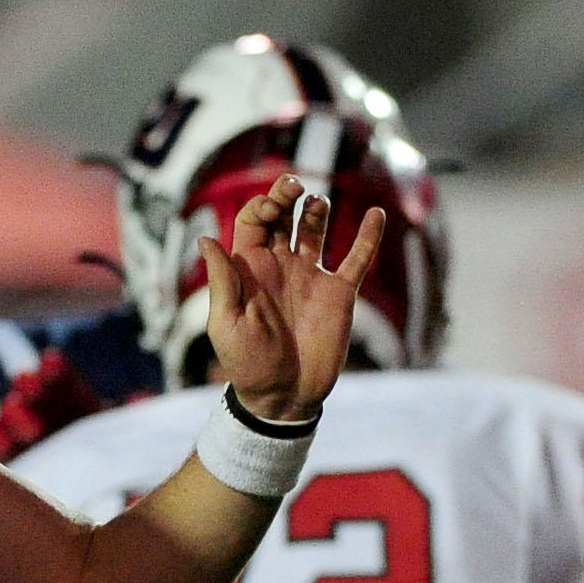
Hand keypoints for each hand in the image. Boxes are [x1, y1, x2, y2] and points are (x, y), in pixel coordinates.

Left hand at [200, 173, 385, 423]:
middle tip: (294, 185)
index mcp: (250, 268)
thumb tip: (206, 240)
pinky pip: (356, 259)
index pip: (254, 221)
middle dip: (287, 196)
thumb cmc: (247, 364)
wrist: (283, 396)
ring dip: (317, 210)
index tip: (271, 209)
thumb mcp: (226, 323)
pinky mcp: (339, 293)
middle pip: (284, 217)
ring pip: (316, 231)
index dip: (261, 206)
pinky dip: (369, 237)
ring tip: (317, 202)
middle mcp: (281, 266)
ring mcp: (311, 277)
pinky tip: (377, 214)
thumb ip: (222, 281)